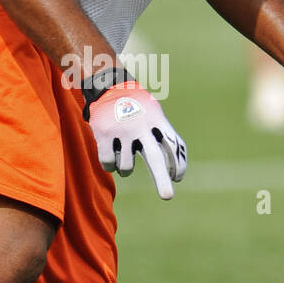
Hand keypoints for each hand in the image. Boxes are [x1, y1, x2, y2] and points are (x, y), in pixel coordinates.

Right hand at [86, 82, 186, 197]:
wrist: (108, 86)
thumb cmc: (136, 105)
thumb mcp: (153, 113)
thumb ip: (162, 135)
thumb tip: (174, 168)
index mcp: (157, 120)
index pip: (173, 145)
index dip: (178, 164)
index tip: (177, 178)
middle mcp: (141, 126)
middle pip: (154, 158)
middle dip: (161, 180)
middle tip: (168, 196)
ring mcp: (122, 130)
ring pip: (126, 167)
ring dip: (125, 170)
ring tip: (124, 160)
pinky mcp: (104, 134)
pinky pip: (108, 163)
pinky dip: (110, 166)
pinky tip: (111, 158)